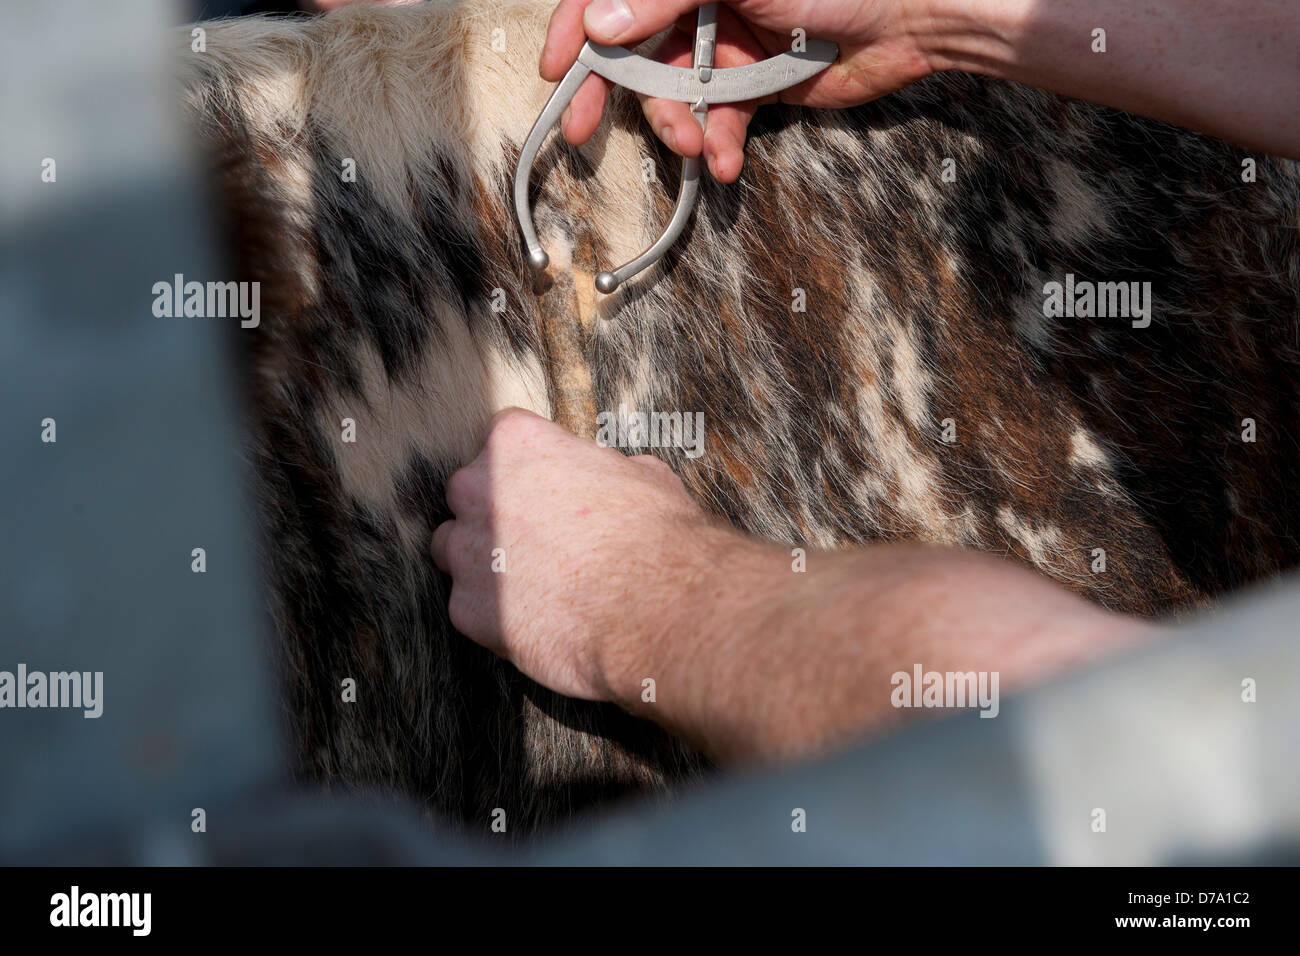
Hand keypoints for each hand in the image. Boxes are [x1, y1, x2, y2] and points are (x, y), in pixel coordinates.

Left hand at [430, 408, 721, 701]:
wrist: (655, 608)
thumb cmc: (656, 537)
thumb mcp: (642, 474)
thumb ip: (602, 467)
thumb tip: (611, 473)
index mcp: (517, 443)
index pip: (500, 438)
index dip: (527, 467)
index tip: (546, 488)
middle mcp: (478, 489)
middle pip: (467, 492)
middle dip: (495, 512)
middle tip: (539, 538)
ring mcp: (467, 551)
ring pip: (454, 548)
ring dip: (483, 561)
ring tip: (532, 583)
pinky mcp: (467, 608)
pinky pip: (469, 605)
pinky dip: (496, 614)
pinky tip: (537, 619)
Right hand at [539, 0, 939, 181]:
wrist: (908, 20)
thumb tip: (599, 24)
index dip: (577, 27)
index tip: (557, 69)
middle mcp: (698, 2)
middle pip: (633, 51)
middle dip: (615, 95)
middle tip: (583, 133)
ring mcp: (724, 46)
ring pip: (672, 95)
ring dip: (675, 126)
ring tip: (694, 145)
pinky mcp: (752, 88)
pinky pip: (716, 121)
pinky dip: (716, 145)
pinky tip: (723, 160)